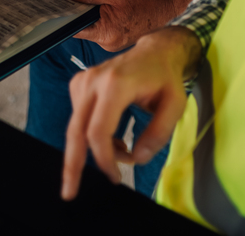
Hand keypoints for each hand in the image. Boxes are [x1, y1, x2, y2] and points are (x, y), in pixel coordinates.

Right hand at [62, 27, 201, 199]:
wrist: (154, 51)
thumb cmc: (165, 78)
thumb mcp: (175, 105)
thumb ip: (158, 134)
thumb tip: (136, 159)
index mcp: (116, 84)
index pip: (98, 130)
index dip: (104, 159)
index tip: (116, 176)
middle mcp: (93, 81)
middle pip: (76, 131)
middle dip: (72, 165)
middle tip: (69, 193)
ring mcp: (83, 81)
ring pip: (78, 128)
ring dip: (96, 149)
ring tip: (123, 150)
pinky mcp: (79, 84)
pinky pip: (79, 119)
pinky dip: (92, 137)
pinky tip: (114, 137)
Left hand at [67, 0, 207, 52]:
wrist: (171, 6)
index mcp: (106, 34)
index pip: (74, 28)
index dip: (64, 15)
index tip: (54, 5)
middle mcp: (108, 44)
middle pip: (84, 26)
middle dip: (79, 11)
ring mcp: (115, 43)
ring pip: (94, 26)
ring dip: (92, 12)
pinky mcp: (121, 38)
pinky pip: (104, 27)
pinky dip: (102, 16)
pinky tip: (106, 5)